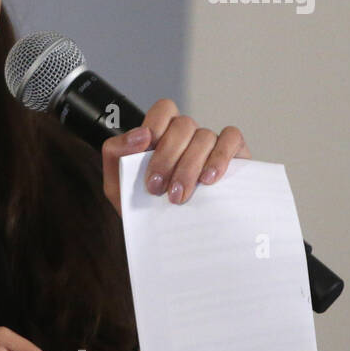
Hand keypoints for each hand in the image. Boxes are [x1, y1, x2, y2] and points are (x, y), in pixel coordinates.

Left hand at [101, 98, 251, 218]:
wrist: (171, 240)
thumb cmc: (146, 209)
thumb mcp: (117, 186)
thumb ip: (115, 155)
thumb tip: (140, 135)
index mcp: (162, 135)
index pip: (164, 110)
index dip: (156, 125)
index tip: (144, 154)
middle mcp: (188, 135)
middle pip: (183, 125)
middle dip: (167, 158)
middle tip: (157, 188)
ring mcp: (211, 143)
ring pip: (205, 136)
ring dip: (189, 166)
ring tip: (178, 196)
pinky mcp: (234, 154)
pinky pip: (231, 140)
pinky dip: (220, 157)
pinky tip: (209, 180)